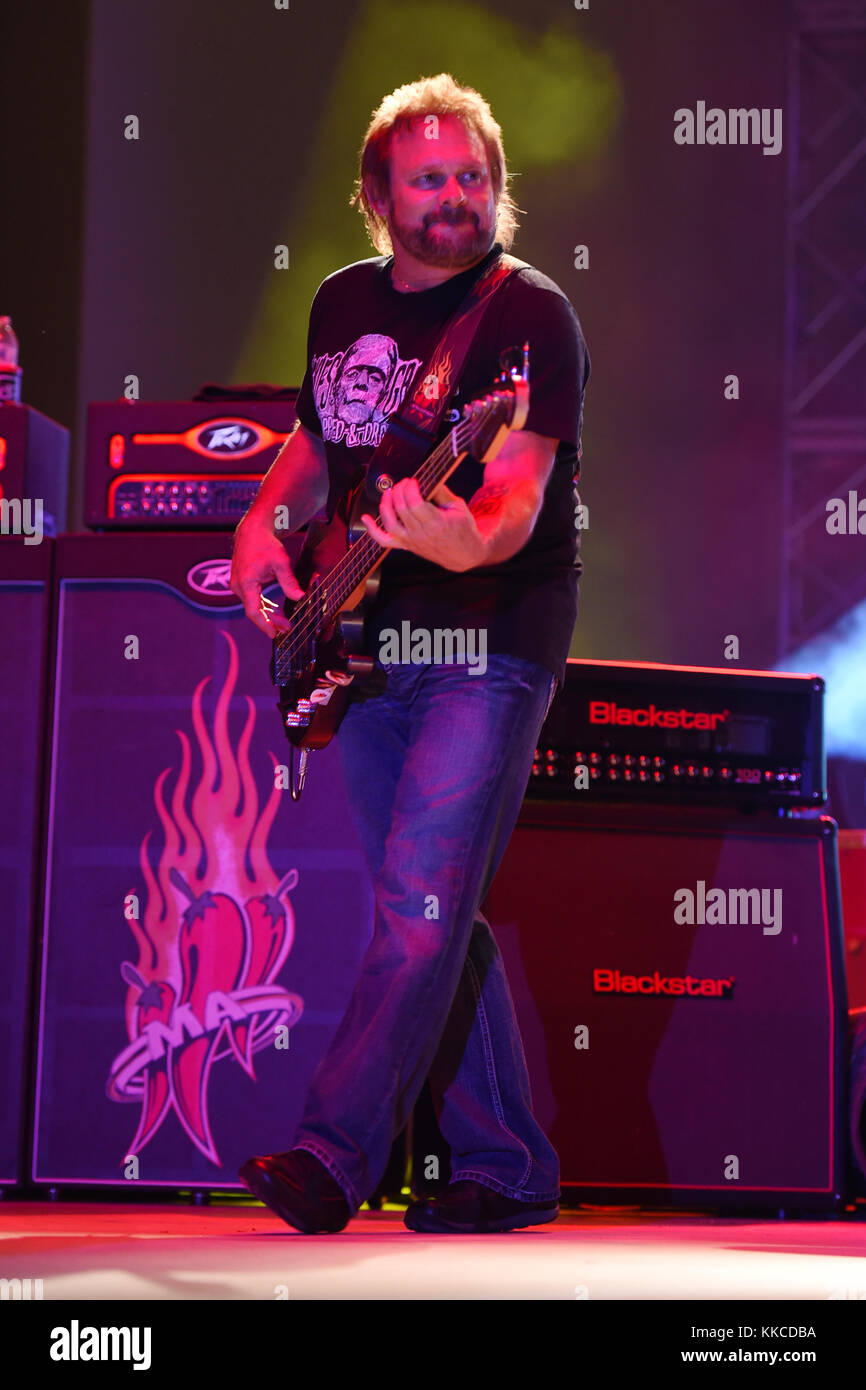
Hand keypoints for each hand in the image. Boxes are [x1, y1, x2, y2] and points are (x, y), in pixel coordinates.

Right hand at [230, 518, 302, 635]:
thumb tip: (299, 597)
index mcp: (245, 583)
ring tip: (284, 623)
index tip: (274, 634)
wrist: (253, 531)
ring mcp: (238, 584)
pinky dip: (264, 606)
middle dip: (270, 621)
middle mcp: (238, 585)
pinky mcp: (242, 582)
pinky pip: (252, 598)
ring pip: (253, 605)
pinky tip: (275, 611)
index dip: (264, 624)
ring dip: (268, 614)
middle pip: (254, 610)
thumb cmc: (265, 544)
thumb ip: (288, 581)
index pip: (253, 611)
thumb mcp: (280, 562)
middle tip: (286, 629)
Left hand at [360, 478, 487, 571]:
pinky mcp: (405, 546)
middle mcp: (422, 534)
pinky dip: (372, 530)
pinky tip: (365, 518)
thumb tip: (426, 477)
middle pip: (402, 510)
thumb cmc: (462, 529)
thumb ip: (441, 491)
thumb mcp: (458, 507)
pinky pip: (384, 540)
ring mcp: (411, 541)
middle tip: (404, 483)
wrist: (463, 555)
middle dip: (400, 491)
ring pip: (390, 523)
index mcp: (437, 524)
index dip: (410, 489)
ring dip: (386, 505)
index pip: (416, 504)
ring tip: (390, 492)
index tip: (413, 480)